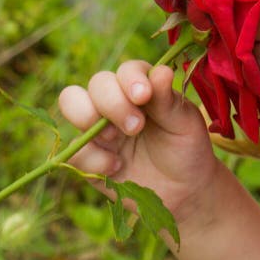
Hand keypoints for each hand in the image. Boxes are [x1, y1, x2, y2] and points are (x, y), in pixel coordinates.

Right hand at [58, 60, 220, 224]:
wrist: (182, 189)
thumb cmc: (186, 148)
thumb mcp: (184, 124)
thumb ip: (168, 100)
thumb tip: (161, 72)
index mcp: (144, 88)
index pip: (127, 70)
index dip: (131, 79)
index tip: (144, 96)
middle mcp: (118, 102)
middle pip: (97, 83)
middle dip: (112, 102)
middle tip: (136, 127)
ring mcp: (99, 127)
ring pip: (72, 102)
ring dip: (88, 117)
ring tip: (115, 138)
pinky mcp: (88, 155)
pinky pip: (74, 148)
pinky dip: (93, 158)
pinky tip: (117, 167)